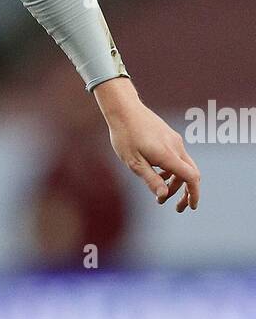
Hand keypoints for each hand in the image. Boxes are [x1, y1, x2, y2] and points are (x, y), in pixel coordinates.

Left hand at [93, 78, 199, 212]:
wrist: (124, 110)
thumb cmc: (125, 136)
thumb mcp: (134, 163)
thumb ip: (151, 180)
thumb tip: (163, 196)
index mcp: (168, 155)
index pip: (191, 177)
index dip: (194, 194)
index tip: (191, 207)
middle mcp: (176, 147)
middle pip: (191, 174)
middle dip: (186, 193)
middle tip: (177, 208)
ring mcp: (175, 141)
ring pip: (184, 166)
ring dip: (176, 183)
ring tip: (161, 195)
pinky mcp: (171, 137)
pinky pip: (178, 158)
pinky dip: (173, 171)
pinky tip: (159, 176)